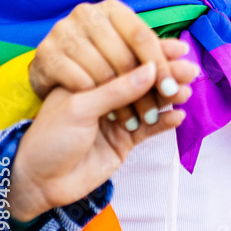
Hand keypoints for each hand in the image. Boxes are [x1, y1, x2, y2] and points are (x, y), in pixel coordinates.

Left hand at [9, 62, 192, 222]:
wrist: (40, 182)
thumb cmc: (49, 139)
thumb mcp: (80, 109)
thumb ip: (117, 90)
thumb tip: (150, 69)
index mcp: (91, 79)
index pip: (126, 60)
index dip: (153, 53)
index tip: (178, 48)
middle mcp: (107, 96)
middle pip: (144, 81)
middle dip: (167, 75)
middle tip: (190, 71)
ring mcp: (119, 117)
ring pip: (151, 103)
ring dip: (170, 98)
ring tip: (186, 93)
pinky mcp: (126, 140)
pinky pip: (151, 128)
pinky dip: (165, 123)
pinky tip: (178, 117)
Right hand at [30, 0, 197, 130]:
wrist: (56, 84)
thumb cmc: (103, 66)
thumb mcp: (132, 58)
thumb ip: (156, 55)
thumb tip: (185, 52)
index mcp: (113, 9)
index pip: (142, 37)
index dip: (161, 65)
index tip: (174, 89)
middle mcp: (86, 14)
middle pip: (124, 55)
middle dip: (144, 89)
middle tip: (155, 112)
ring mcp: (62, 32)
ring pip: (102, 71)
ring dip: (121, 101)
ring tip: (135, 120)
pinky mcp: (44, 54)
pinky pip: (77, 80)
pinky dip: (96, 100)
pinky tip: (107, 115)